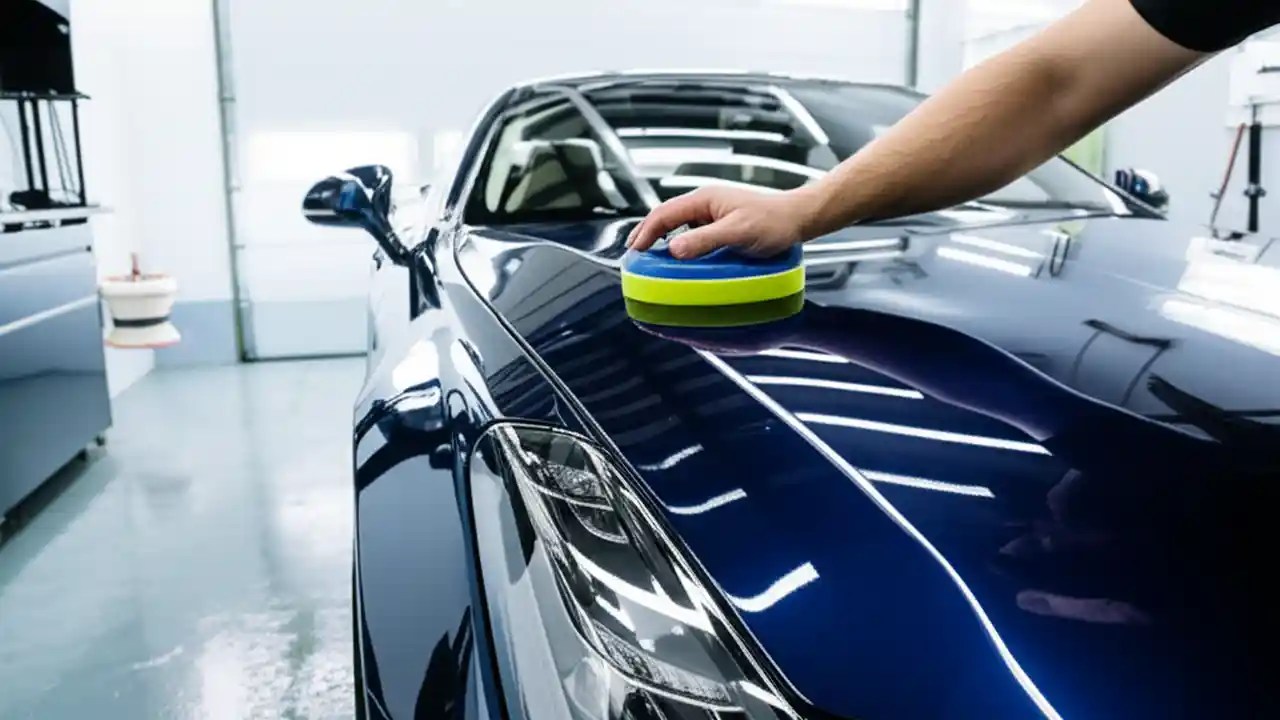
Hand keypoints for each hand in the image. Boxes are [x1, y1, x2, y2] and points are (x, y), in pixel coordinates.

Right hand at [626, 186, 818, 258]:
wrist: (798, 219)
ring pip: (677, 226)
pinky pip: (691, 234)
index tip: (633, 252)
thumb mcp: (737, 232)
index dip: (644, 232)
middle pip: (666, 218)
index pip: (664, 214)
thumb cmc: (773, 223)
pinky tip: (677, 260)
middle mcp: (704, 204)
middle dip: (647, 235)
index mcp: (704, 200)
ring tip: (650, 260)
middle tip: (633, 256)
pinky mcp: (720, 226)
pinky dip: (679, 246)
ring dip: (661, 240)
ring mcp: (712, 214)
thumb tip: (673, 249)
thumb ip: (705, 240)